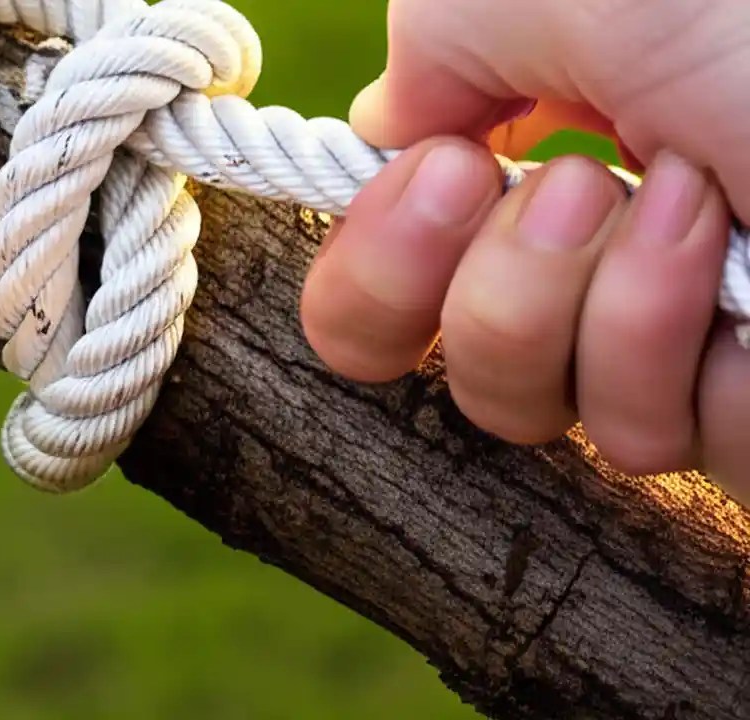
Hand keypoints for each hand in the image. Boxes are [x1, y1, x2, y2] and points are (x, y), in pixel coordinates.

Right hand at [300, 0, 749, 498]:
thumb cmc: (734, 1)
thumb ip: (428, 56)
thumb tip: (390, 131)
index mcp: (517, 172)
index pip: (374, 301)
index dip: (372, 275)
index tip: (439, 178)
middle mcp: (575, 266)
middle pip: (445, 372)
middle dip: (496, 290)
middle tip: (584, 184)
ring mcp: (665, 341)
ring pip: (538, 416)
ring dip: (602, 303)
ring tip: (701, 200)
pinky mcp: (749, 406)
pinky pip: (661, 442)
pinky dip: (687, 347)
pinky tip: (749, 272)